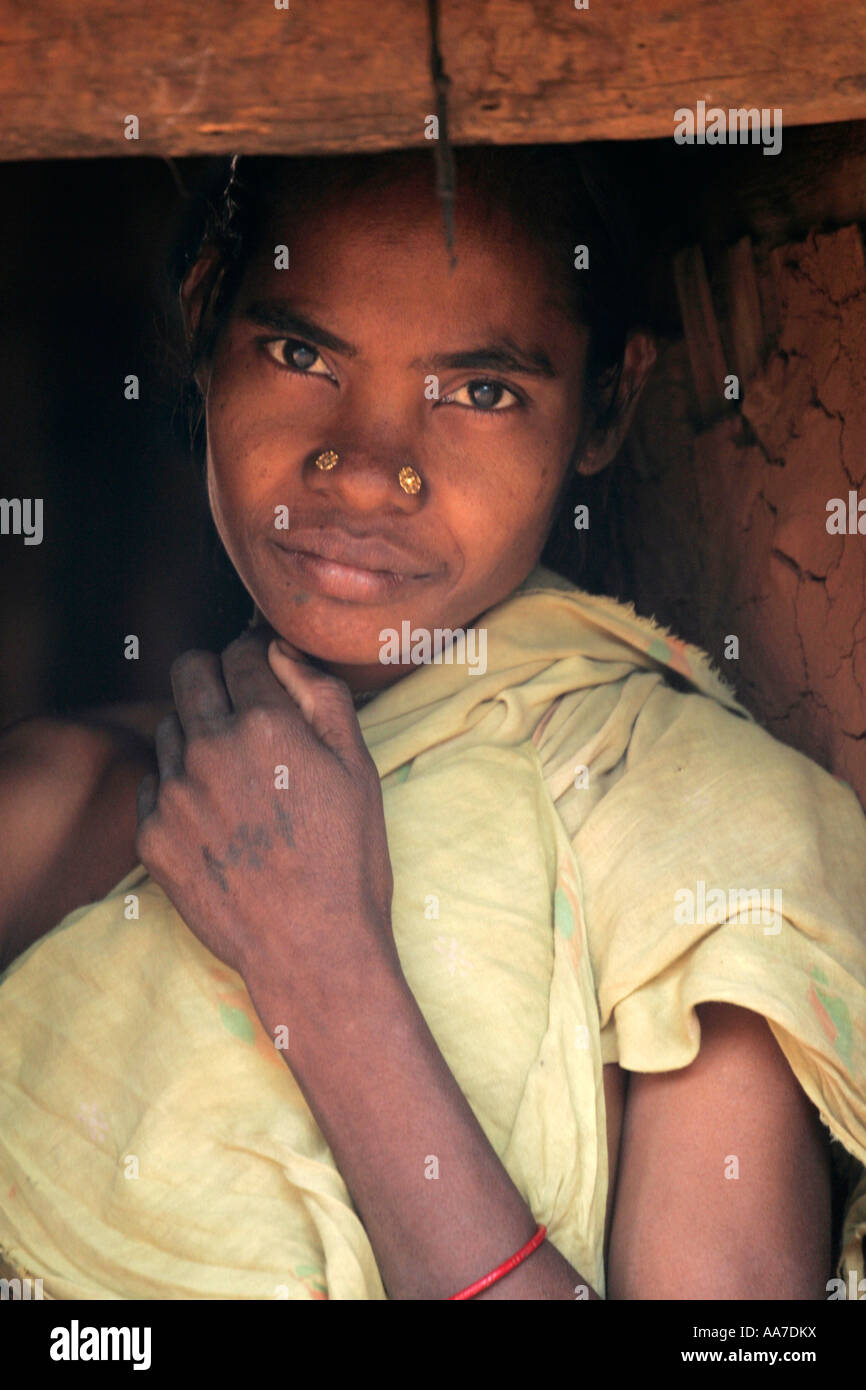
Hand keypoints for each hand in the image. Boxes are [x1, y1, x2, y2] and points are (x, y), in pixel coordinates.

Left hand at [135, 627, 396, 1001]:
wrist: (312, 950)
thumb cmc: (347, 859)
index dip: (254, 655)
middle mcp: (210, 749)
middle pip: (188, 672)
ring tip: (234, 777)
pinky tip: (216, 819)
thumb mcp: (358, 767)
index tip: (262, 670)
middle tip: (239, 706)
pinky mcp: (151, 837)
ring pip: (169, 728)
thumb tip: (282, 650)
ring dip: (195, 735)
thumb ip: (321, 694)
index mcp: (266, 725)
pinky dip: (178, 789)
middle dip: (213, 676)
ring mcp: (174, 793)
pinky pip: (153, 785)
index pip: (240, 651)